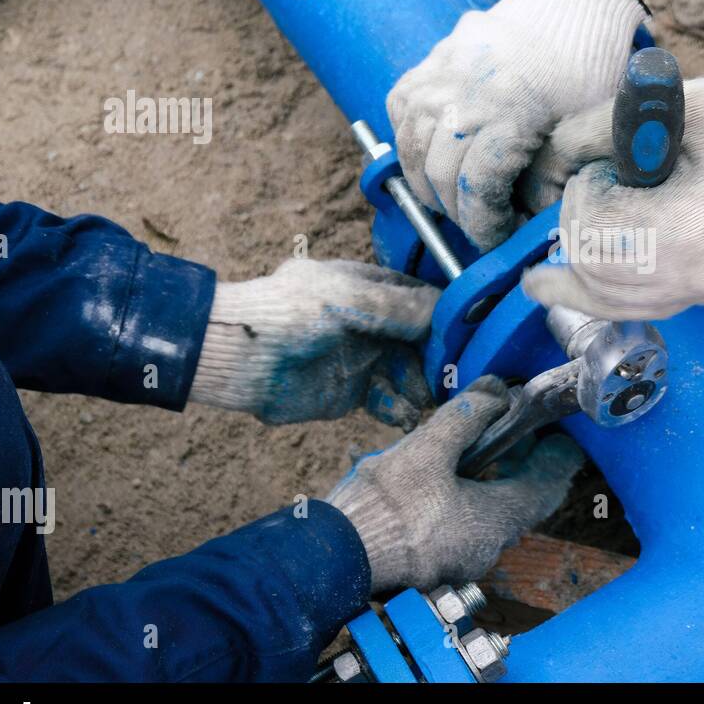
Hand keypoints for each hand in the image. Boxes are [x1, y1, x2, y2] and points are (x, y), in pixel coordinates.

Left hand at [188, 258, 437, 427]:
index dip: (444, 319)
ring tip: (424, 400)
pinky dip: (400, 409)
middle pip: (422, 341)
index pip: (422, 300)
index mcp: (370, 288)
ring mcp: (362, 358)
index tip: (463, 339)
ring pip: (410, 373)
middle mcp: (371, 322)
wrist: (240, 359)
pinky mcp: (352, 393)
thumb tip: (446, 312)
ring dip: (422, 387)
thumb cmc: (288, 315)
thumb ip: (401, 308)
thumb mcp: (349, 300)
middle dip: (438, 359)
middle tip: (452, 377)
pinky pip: (389, 401)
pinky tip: (403, 415)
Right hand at [325, 376, 583, 592]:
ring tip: (481, 450)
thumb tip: (498, 391)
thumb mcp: (427, 447)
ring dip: (495, 483)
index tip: (562, 436)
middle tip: (521, 433)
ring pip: (494, 517)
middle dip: (526, 466)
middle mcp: (487, 548)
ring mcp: (461, 561)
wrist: (333, 558)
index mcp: (495, 520)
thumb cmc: (382, 508)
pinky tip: (447, 481)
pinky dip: (470, 501)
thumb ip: (467, 415)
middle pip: (523, 502)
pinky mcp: (436, 565)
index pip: (547, 486)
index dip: (558, 458)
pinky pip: (468, 528)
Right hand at [386, 0, 648, 251]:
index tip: (497, 238)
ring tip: (452, 198)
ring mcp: (441, 74)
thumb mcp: (584, 132)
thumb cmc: (587, 73)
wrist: (570, 8)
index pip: (474, 191)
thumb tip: (528, 227)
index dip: (483, 227)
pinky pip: (399, 109)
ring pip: (411, 147)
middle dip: (458, 213)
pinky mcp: (429, 60)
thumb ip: (553, 181)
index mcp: (509, 114)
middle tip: (479, 224)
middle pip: (439, 176)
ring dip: (428, 183)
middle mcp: (464, 95)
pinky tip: (430, 156)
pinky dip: (408, 139)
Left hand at [521, 74, 703, 318]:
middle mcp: (691, 276)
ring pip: (615, 305)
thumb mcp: (680, 107)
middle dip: (572, 234)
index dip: (581, 195)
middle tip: (585, 195)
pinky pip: (646, 308)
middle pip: (595, 275)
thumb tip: (556, 154)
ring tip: (544, 278)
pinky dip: (609, 298)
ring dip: (577, 284)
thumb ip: (605, 126)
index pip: (592, 231)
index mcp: (682, 231)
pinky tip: (586, 289)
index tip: (597, 167)